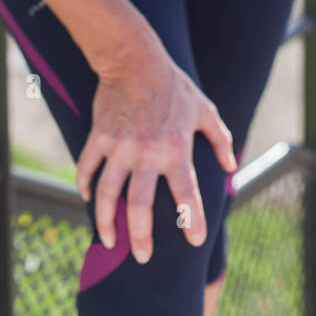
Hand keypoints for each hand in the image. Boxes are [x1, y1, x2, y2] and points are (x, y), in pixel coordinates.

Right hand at [75, 40, 236, 264]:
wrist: (134, 58)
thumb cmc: (174, 84)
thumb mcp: (205, 109)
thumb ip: (220, 139)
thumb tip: (230, 168)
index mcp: (176, 148)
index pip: (187, 194)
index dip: (192, 220)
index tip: (194, 241)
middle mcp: (147, 152)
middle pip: (140, 206)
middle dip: (140, 237)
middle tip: (143, 258)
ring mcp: (120, 145)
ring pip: (108, 194)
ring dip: (106, 221)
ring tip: (109, 240)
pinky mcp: (99, 136)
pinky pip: (87, 168)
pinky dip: (85, 186)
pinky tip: (88, 198)